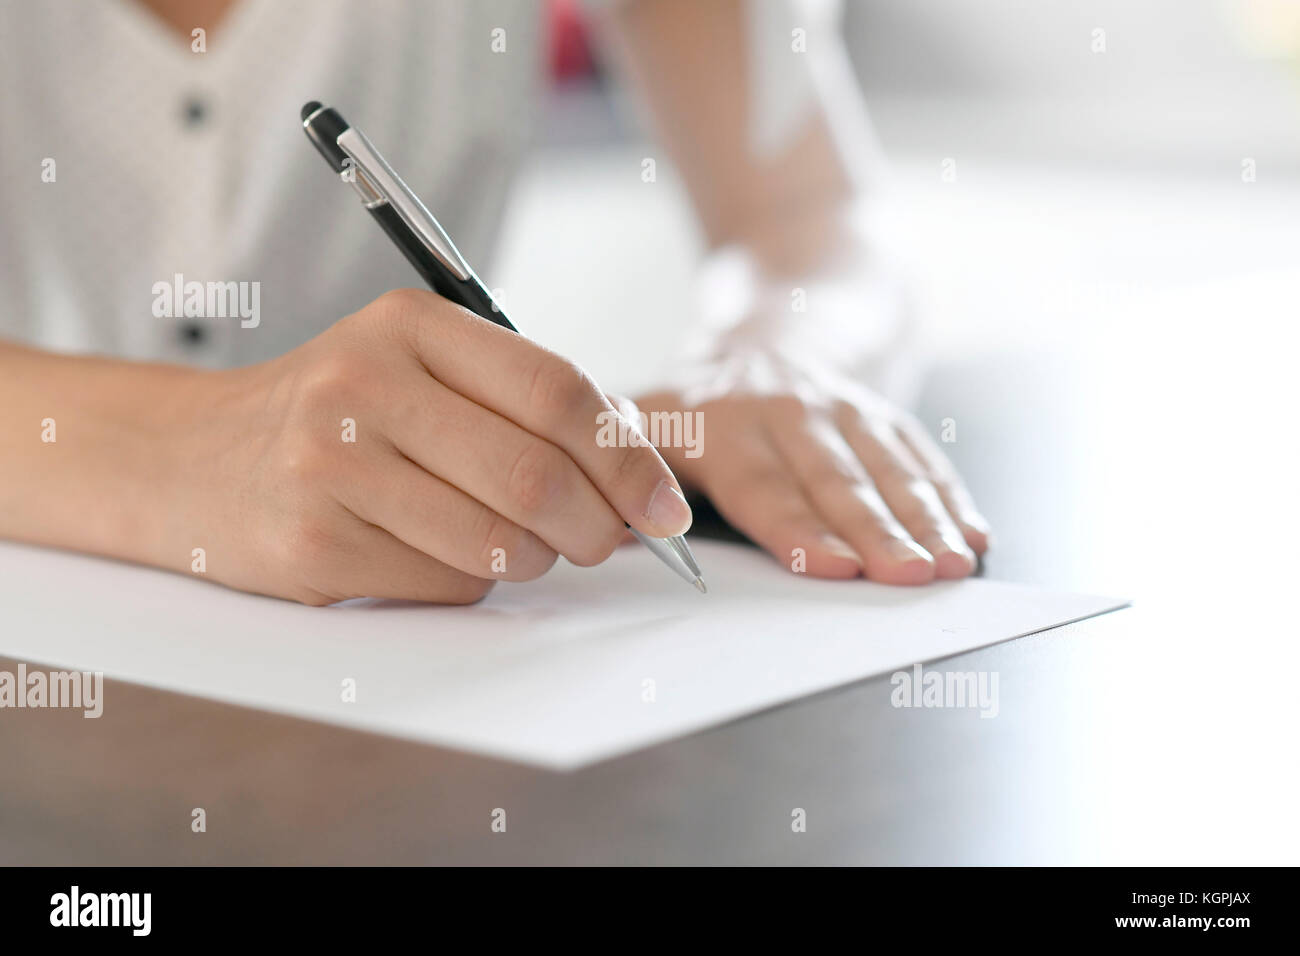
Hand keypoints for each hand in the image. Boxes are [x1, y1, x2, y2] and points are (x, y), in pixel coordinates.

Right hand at [173, 289, 690, 603]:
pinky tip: (439, 552)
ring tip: (522, 544)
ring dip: (536, 558)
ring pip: (499, 542)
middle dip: (599, 527)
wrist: (194, 458)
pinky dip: (473, 582)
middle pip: (536, 476)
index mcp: (411, 325)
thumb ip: (522, 403)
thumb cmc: (340, 415)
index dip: (628, 459)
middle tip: (609, 542)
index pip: (557, 391)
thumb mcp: (421, 369)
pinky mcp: (313, 543)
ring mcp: (330, 466)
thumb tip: (636, 476)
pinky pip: (448, 584)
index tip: (665, 508)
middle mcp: (366, 385)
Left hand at [635, 350, 990, 583]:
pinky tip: (972, 533)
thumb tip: (604, 523)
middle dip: (877, 531)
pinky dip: (950, 495)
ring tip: (951, 564)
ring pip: (889, 466)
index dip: (801, 528)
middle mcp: (789, 409)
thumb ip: (623, 465)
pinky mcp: (883, 414)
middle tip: (910, 576)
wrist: (772, 326)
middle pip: (837, 479)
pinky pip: (921, 455)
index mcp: (724, 421)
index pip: (764, 484)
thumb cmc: (697, 402)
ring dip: (925, 518)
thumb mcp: (647, 416)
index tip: (836, 568)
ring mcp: (844, 408)